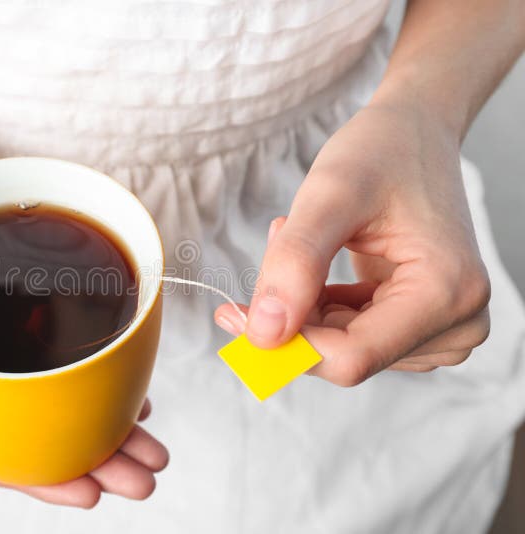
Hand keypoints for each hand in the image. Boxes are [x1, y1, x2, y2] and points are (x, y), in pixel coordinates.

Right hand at [0, 151, 167, 506]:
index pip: (1, 457)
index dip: (46, 482)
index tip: (93, 493)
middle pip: (49, 433)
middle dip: (102, 460)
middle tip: (146, 475)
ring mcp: (15, 345)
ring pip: (69, 396)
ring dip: (113, 424)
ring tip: (152, 440)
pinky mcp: (36, 308)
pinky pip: (75, 350)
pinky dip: (105, 373)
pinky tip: (131, 390)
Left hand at [214, 99, 490, 384]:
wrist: (414, 135)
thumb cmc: (380, 153)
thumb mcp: (328, 196)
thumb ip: (295, 264)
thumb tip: (263, 334)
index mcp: (448, 293)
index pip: (351, 357)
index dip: (284, 344)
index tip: (232, 312)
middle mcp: (458, 323)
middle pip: (344, 358)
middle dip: (293, 316)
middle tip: (275, 245)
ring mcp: (444, 330)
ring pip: (341, 350)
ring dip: (305, 307)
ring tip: (303, 237)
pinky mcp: (422, 327)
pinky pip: (350, 338)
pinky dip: (320, 307)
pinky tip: (317, 261)